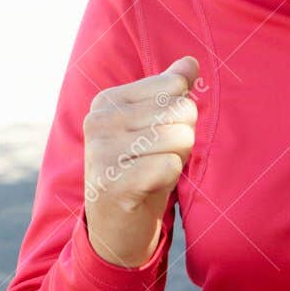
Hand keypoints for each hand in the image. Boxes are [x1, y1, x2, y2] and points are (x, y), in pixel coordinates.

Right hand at [81, 55, 199, 267]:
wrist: (116, 229)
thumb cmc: (139, 171)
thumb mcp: (153, 127)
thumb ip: (168, 91)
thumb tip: (190, 61)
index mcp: (107, 101)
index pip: (173, 87)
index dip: (179, 117)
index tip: (154, 139)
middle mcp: (99, 121)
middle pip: (181, 111)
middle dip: (182, 140)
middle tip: (156, 160)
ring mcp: (102, 152)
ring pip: (180, 138)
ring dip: (176, 161)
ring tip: (152, 173)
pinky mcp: (113, 183)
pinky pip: (170, 166)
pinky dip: (169, 181)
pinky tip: (148, 189)